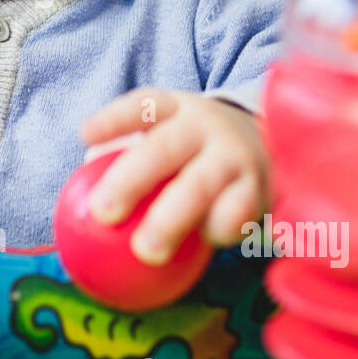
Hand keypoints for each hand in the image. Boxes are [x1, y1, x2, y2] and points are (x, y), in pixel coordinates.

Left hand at [78, 88, 270, 265]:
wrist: (275, 142)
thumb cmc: (199, 149)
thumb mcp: (172, 136)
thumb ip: (131, 156)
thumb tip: (82, 185)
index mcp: (178, 109)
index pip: (144, 106)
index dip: (114, 119)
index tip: (85, 135)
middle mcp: (207, 127)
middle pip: (165, 149)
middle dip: (131, 180)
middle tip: (104, 214)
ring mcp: (236, 156)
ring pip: (201, 186)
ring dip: (172, 219)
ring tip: (147, 252)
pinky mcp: (263, 187)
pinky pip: (238, 213)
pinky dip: (220, 230)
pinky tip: (207, 243)